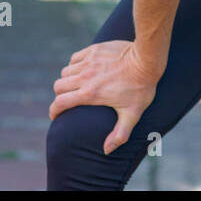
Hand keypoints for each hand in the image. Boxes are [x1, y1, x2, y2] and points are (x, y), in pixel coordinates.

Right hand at [49, 39, 160, 154]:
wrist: (146, 59)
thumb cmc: (141, 87)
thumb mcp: (132, 114)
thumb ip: (120, 134)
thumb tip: (106, 150)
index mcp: (90, 94)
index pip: (60, 103)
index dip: (54, 111)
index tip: (56, 115)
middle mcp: (85, 77)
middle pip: (58, 87)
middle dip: (60, 95)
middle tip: (68, 100)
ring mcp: (88, 62)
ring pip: (65, 72)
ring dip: (67, 80)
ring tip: (76, 85)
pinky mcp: (93, 50)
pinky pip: (74, 58)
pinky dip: (74, 65)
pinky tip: (83, 69)